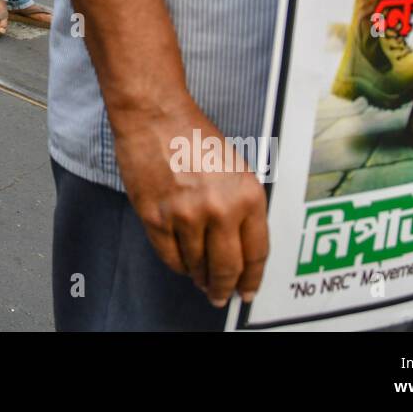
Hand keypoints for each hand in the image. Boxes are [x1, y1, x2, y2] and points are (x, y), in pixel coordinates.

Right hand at [113, 97, 268, 306]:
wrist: (156, 116)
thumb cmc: (194, 135)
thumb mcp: (236, 169)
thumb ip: (242, 207)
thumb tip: (240, 247)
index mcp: (248, 195)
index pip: (256, 253)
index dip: (252, 279)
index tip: (247, 291)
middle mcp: (221, 209)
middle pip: (227, 268)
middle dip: (224, 287)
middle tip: (220, 295)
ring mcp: (187, 216)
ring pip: (197, 266)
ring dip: (199, 277)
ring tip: (199, 278)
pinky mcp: (156, 218)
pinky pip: (170, 256)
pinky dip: (177, 264)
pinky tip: (181, 262)